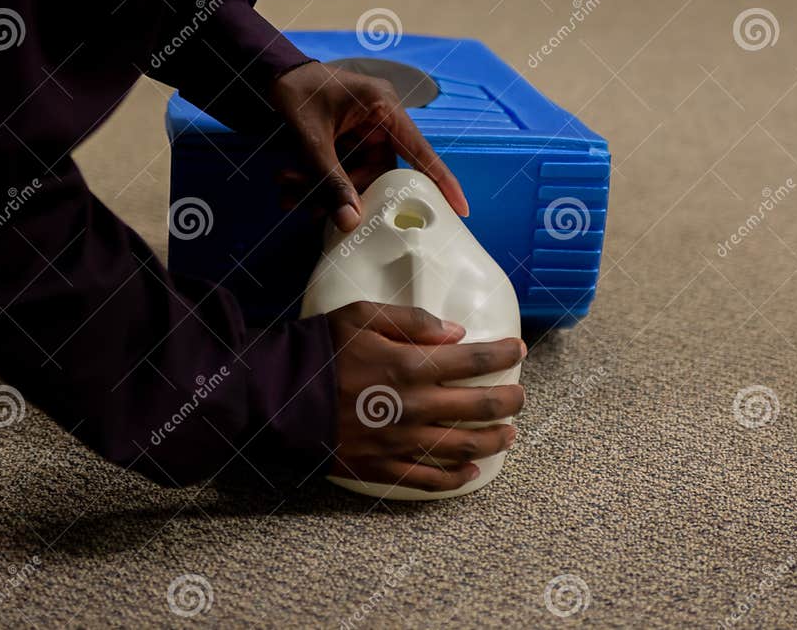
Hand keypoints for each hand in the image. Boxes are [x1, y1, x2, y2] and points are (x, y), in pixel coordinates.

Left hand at [268, 62, 467, 230]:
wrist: (267, 71)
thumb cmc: (293, 91)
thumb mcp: (310, 139)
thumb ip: (330, 180)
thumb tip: (350, 222)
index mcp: (383, 108)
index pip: (420, 151)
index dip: (442, 181)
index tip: (461, 208)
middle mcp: (381, 120)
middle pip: (380, 173)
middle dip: (347, 193)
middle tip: (312, 209)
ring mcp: (365, 130)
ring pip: (358, 176)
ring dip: (325, 189)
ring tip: (289, 192)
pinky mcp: (349, 139)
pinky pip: (344, 169)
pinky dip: (320, 181)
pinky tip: (291, 187)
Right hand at [325, 301, 525, 492]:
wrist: (276, 394)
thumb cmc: (320, 348)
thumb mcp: (363, 316)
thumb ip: (414, 322)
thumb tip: (456, 333)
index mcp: (411, 366)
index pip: (474, 361)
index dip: (502, 355)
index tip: (517, 350)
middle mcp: (414, 407)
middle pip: (479, 407)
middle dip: (509, 402)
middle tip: (520, 398)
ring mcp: (400, 442)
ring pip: (464, 447)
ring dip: (493, 441)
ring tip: (509, 434)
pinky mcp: (382, 467)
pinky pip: (429, 480)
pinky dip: (456, 479)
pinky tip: (472, 473)